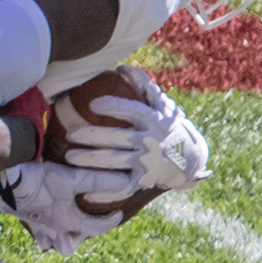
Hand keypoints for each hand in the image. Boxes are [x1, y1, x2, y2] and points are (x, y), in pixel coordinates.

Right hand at [0, 162, 136, 255]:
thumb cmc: (36, 182)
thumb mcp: (71, 178)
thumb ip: (99, 180)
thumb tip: (129, 181)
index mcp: (66, 223)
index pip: (95, 229)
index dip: (110, 221)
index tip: (118, 212)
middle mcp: (50, 228)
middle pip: (66, 247)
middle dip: (76, 238)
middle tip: (84, 221)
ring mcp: (33, 223)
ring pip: (47, 240)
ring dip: (56, 234)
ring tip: (61, 221)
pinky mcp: (18, 214)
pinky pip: (33, 226)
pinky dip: (39, 223)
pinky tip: (39, 211)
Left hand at [60, 66, 210, 190]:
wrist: (192, 159)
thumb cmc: (171, 127)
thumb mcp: (164, 105)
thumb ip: (144, 87)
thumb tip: (123, 68)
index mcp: (154, 119)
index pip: (133, 110)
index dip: (114, 107)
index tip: (93, 104)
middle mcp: (150, 140)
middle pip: (117, 138)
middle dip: (92, 136)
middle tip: (70, 134)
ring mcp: (147, 161)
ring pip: (115, 161)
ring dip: (91, 161)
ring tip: (69, 158)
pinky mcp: (145, 179)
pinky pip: (123, 187)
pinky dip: (106, 193)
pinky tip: (86, 195)